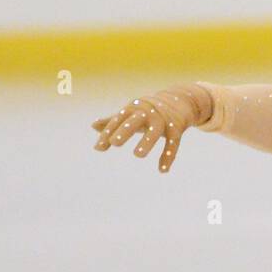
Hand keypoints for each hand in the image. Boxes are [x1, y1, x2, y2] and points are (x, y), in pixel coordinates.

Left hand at [91, 84, 211, 172]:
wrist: (179, 101)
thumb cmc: (149, 111)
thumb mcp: (131, 114)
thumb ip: (113, 121)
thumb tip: (92, 126)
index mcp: (133, 109)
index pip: (118, 121)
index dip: (108, 133)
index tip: (99, 148)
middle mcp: (147, 113)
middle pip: (134, 121)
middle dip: (124, 130)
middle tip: (114, 142)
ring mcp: (162, 121)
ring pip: (154, 132)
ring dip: (146, 142)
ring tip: (137, 155)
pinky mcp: (176, 128)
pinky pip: (173, 143)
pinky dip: (168, 156)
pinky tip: (162, 170)